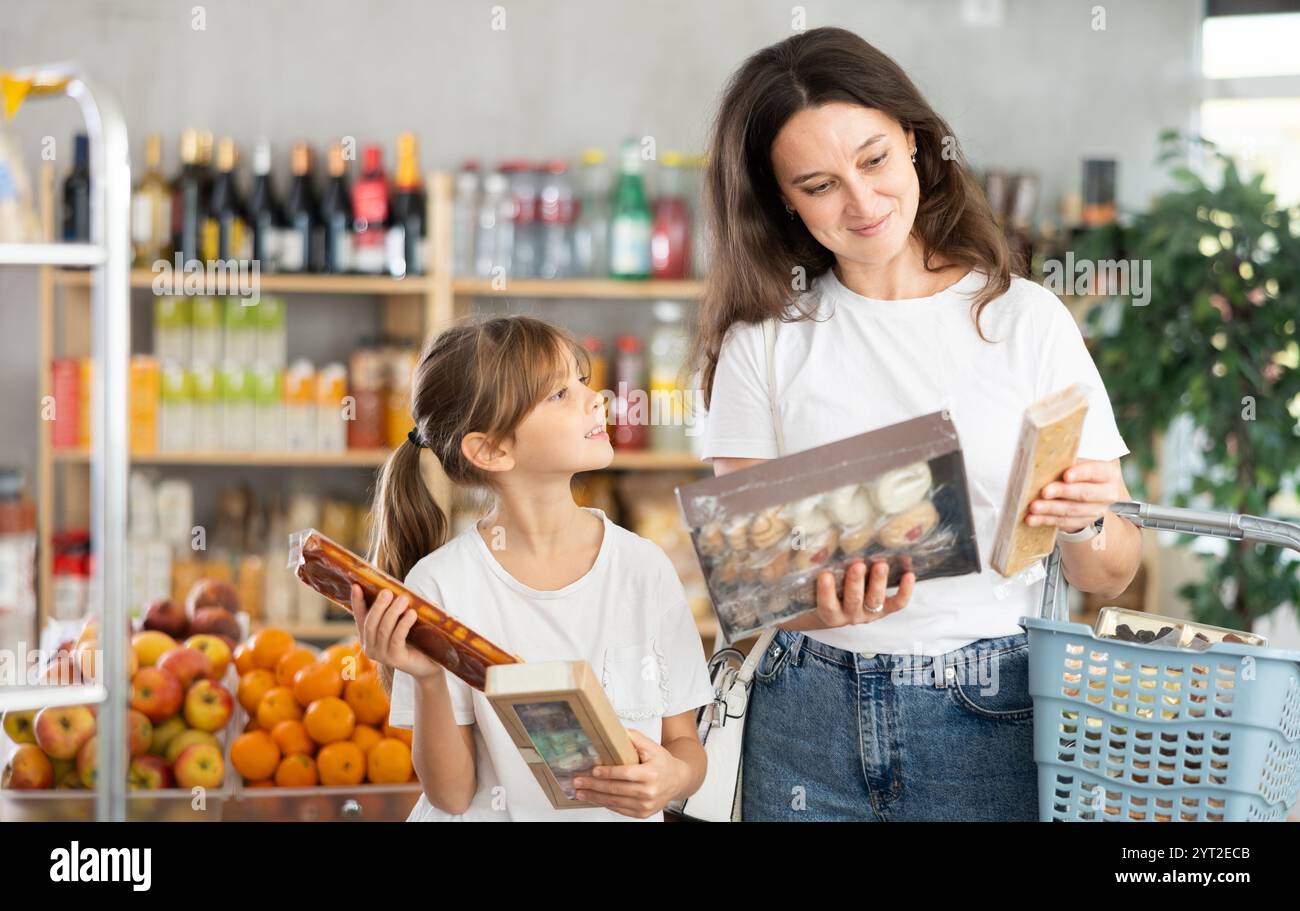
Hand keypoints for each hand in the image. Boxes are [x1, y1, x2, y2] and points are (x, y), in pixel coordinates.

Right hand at [351, 584, 440, 679]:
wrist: (428, 665)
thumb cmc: (414, 641)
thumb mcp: (399, 624)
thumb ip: (392, 612)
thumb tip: (392, 589)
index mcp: (367, 638)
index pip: (359, 617)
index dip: (357, 601)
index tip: (356, 586)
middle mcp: (370, 648)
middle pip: (370, 623)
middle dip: (378, 606)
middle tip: (387, 591)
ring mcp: (381, 655)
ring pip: (383, 630)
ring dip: (393, 612)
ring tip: (404, 598)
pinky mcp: (395, 659)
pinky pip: (397, 638)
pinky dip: (404, 624)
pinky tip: (411, 613)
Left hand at [571, 729, 687, 818]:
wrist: (678, 781)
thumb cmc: (663, 763)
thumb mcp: (652, 746)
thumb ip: (634, 738)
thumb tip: (615, 730)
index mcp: (652, 774)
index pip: (626, 774)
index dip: (608, 773)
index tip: (594, 771)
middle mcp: (649, 792)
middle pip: (617, 789)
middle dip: (594, 786)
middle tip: (578, 782)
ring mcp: (646, 805)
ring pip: (615, 802)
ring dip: (595, 797)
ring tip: (581, 792)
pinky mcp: (643, 813)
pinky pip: (620, 810)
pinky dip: (605, 804)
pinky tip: (595, 798)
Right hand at [782, 559, 914, 629]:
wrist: (835, 611)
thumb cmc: (818, 593)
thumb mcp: (808, 589)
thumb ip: (804, 575)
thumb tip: (786, 550)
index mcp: (829, 613)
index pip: (827, 606)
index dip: (826, 592)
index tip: (824, 575)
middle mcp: (850, 615)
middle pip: (854, 602)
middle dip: (855, 583)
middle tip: (856, 565)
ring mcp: (869, 613)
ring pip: (875, 602)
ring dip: (878, 583)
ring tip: (880, 564)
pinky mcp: (885, 609)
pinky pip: (897, 604)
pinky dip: (904, 591)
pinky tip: (909, 575)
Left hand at [1029, 458, 1125, 533]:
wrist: (1089, 492)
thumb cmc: (1079, 473)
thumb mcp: (1078, 464)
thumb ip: (1066, 464)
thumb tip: (1042, 464)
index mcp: (1108, 474)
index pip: (1095, 472)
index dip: (1081, 474)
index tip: (1066, 475)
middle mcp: (1107, 494)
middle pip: (1084, 494)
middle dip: (1062, 492)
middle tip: (1044, 491)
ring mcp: (1096, 511)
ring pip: (1072, 511)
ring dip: (1050, 509)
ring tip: (1033, 507)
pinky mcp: (1083, 523)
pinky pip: (1063, 522)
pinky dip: (1045, 520)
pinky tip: (1032, 519)